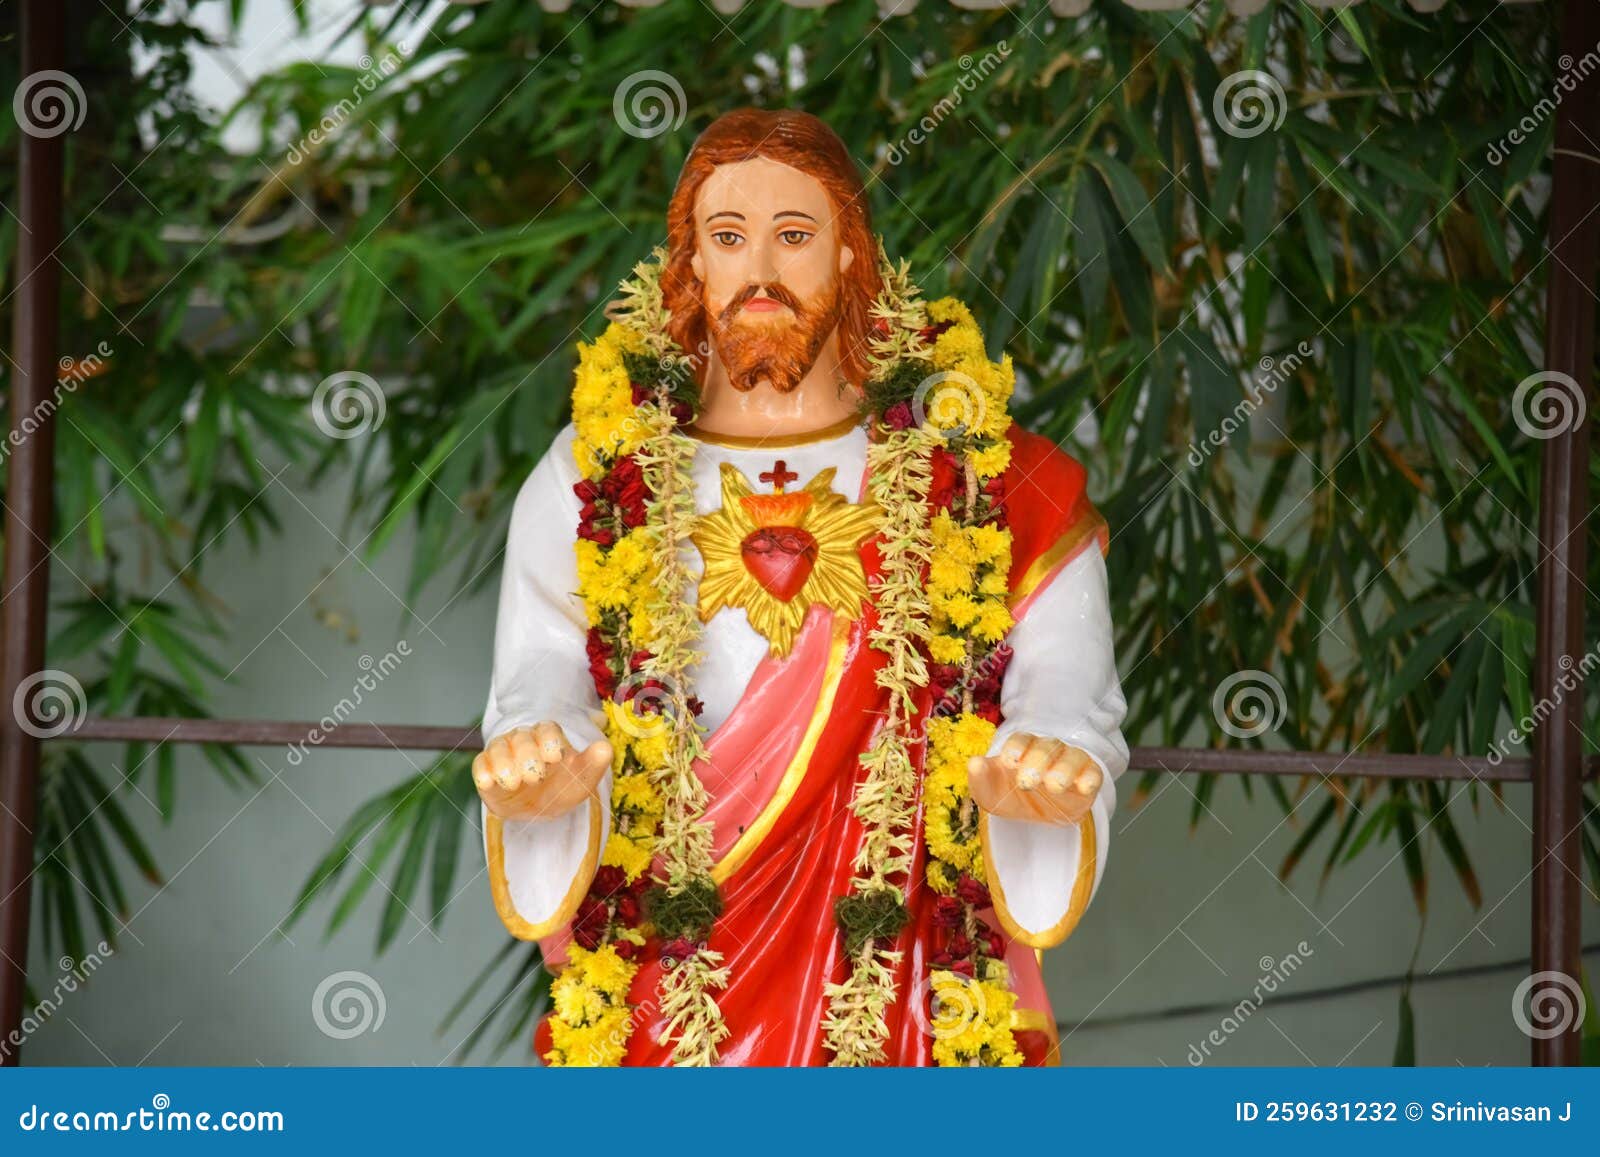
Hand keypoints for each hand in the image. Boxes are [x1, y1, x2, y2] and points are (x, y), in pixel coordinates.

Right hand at [472, 722, 611, 821]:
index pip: (548, 729)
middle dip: (527, 756)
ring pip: (499, 748)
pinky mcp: (486, 769)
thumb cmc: (563, 786)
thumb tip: (605, 748)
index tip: (555, 757)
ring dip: (504, 763)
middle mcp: (524, 740)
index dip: (550, 740)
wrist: (539, 807)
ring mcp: (503, 753)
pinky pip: (481, 764)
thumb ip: (593, 763)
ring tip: (513, 782)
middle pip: (522, 739)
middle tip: (535, 777)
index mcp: (549, 737)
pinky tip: (487, 783)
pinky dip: (482, 772)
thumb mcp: (582, 778)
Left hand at [967, 733, 1100, 825]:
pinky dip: (1091, 778)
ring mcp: (1070, 763)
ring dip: (1064, 768)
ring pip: (1072, 756)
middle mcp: (1048, 751)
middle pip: (1046, 747)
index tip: (1009, 761)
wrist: (1033, 813)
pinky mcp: (1088, 780)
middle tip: (1027, 781)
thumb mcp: (989, 792)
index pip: (1021, 740)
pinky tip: (1084, 788)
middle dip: (1037, 761)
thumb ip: (980, 777)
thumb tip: (974, 763)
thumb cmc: (1008, 794)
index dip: (1016, 748)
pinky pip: (1093, 773)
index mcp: (1022, 748)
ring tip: (1054, 785)